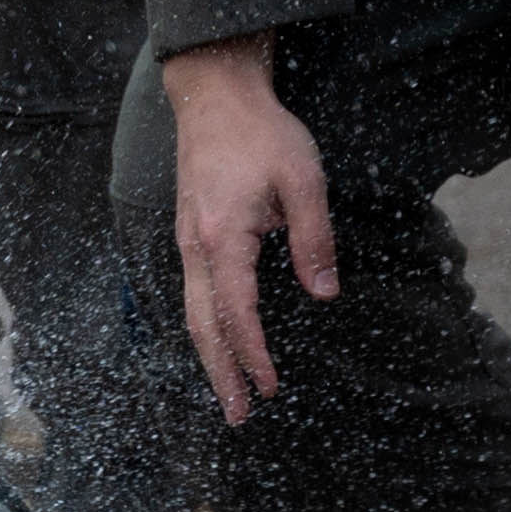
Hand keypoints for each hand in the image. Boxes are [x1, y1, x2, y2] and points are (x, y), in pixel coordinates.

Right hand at [161, 35, 336, 420]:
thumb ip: (314, 239)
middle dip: (221, 375)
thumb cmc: (262, 133)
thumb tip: (324, 292)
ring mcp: (186, 242)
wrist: (213, 95)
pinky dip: (205, 328)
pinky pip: (192, 294)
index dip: (254, 355)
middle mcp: (195, 247)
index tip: (271, 387)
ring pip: (192, 313)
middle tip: (238, 416)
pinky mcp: (189, 235)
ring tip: (226, 393)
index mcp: (222, 237)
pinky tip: (219, 342)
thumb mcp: (304, 179)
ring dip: (210, 357)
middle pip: (202, 326)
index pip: (236, 312)